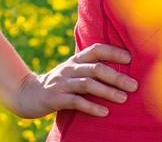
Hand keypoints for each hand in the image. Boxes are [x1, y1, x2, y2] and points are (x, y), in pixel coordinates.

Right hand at [6, 43, 138, 118]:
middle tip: (134, 85)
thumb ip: (90, 69)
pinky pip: (76, 102)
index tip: (130, 58)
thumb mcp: (72, 72)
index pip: (96, 49)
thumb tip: (120, 71)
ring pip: (87, 84)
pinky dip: (91, 106)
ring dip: (107, 91)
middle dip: (116, 76)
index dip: (113, 52)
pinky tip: (104, 112)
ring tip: (123, 98)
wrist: (27, 94)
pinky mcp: (55, 98)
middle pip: (96, 68)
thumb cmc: (58, 83)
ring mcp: (62, 83)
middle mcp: (70, 68)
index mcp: (76, 60)